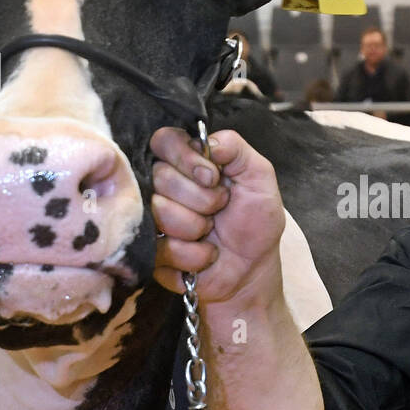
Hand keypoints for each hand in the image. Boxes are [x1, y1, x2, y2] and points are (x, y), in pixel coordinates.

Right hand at [149, 127, 286, 301]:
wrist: (253, 269)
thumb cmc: (256, 222)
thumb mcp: (259, 177)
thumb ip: (236, 148)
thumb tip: (207, 141)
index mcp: (187, 163)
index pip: (164, 141)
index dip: (185, 158)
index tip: (212, 177)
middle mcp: (164, 187)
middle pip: (160, 177)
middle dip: (202, 199)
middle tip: (219, 210)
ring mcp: (152, 219)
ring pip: (160, 212)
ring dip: (198, 227)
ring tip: (211, 232)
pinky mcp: (150, 251)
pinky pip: (164, 247)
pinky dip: (195, 254)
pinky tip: (206, 254)